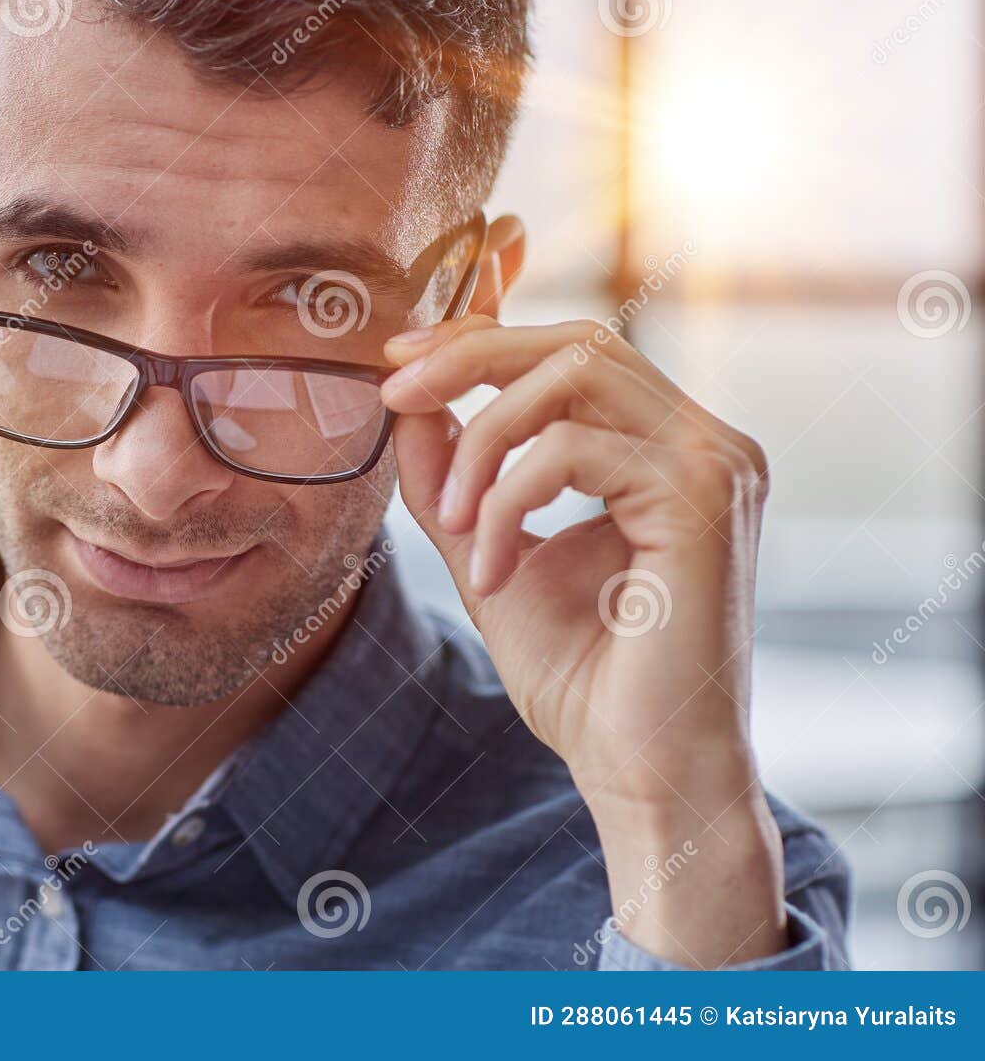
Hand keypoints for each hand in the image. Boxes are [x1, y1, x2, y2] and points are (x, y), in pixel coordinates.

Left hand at [381, 302, 786, 966]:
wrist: (640, 771)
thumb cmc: (582, 678)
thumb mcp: (489, 553)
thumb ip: (454, 478)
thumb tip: (409, 402)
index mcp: (666, 448)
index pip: (575, 349)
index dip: (482, 336)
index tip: (400, 360)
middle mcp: (705, 442)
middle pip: (578, 339)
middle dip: (469, 355)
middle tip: (394, 392)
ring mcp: (714, 464)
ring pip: (574, 377)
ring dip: (483, 441)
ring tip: (452, 520)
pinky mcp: (702, 500)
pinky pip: (571, 451)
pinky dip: (507, 503)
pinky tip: (491, 574)